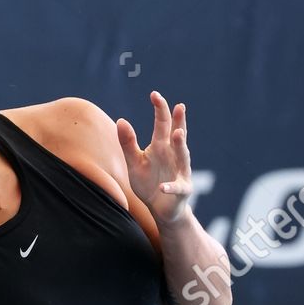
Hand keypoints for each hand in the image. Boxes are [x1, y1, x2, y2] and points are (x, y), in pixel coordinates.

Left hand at [116, 91, 192, 225]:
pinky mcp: (182, 190)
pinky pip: (177, 188)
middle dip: (178, 121)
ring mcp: (180, 172)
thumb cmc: (149, 182)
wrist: (161, 209)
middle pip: (177, 135)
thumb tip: (120, 120)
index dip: (160, 109)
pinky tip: (162, 187)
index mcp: (162, 146)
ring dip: (181, 146)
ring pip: (183, 157)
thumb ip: (128, 144)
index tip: (154, 94)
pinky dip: (170, 188)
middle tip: (179, 106)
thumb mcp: (135, 162)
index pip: (162, 124)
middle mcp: (174, 155)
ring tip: (178, 134)